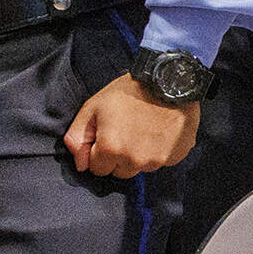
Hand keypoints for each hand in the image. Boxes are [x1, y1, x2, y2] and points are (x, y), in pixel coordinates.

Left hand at [64, 76, 200, 177]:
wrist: (170, 81)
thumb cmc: (130, 92)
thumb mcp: (93, 106)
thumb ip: (77, 136)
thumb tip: (80, 165)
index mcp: (110, 149)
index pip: (97, 169)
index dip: (100, 151)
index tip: (108, 134)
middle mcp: (133, 160)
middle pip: (120, 172)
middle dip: (119, 157)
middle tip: (127, 131)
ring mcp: (156, 161)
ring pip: (140, 167)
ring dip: (139, 155)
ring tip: (145, 129)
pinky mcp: (175, 157)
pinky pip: (160, 162)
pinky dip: (158, 151)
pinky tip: (159, 132)